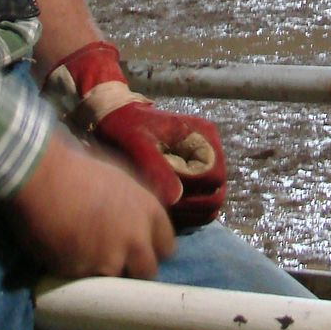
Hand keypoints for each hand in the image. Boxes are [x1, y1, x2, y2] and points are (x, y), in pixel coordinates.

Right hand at [3, 135, 174, 277]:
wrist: (40, 176)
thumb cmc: (77, 167)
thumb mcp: (119, 177)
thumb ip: (136, 202)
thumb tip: (139, 216)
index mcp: (148, 211)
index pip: (166, 246)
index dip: (151, 249)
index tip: (139, 249)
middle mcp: (136, 239)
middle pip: (147, 271)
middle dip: (133, 268)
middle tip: (113, 260)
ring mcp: (110, 259)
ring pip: (114, 279)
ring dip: (102, 271)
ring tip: (83, 255)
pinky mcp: (82, 273)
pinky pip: (83, 280)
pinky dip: (75, 272)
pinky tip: (62, 254)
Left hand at [44, 41, 226, 226]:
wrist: (114, 117)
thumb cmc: (124, 126)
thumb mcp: (136, 143)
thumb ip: (156, 166)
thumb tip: (176, 198)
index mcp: (203, 136)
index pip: (213, 176)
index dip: (193, 190)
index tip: (165, 190)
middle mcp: (210, 151)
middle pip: (216, 194)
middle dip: (192, 206)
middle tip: (162, 204)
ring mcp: (203, 166)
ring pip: (210, 203)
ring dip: (189, 212)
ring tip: (160, 205)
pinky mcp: (194, 178)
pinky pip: (199, 204)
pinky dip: (186, 212)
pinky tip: (162, 206)